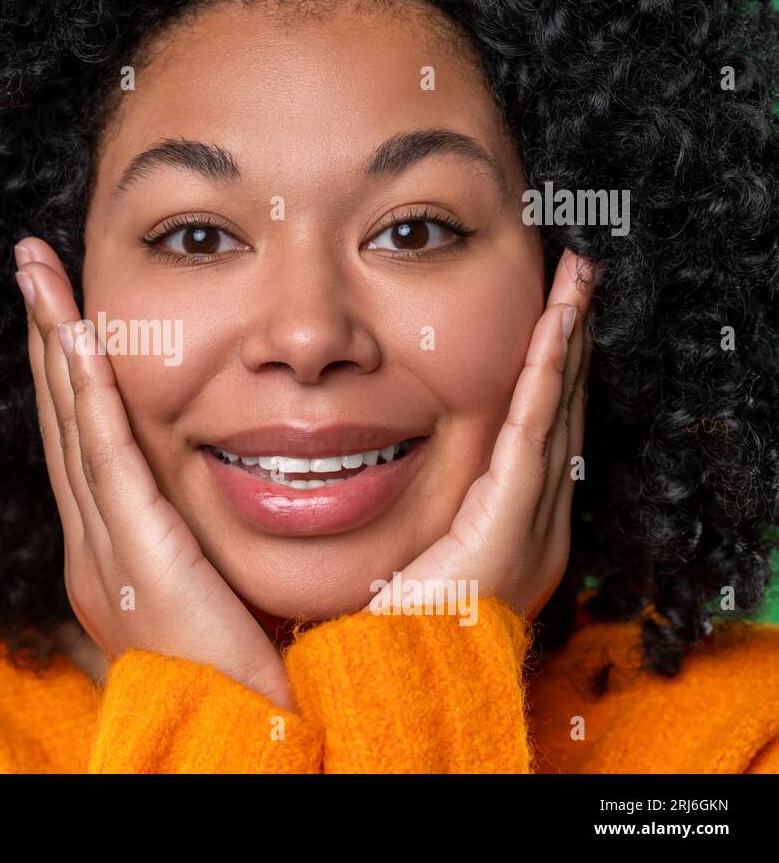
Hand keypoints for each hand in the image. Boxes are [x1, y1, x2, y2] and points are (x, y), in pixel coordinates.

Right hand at [13, 237, 295, 710]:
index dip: (65, 369)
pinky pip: (106, 461)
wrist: (232, 749)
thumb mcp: (200, 604)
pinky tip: (74, 337)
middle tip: (31, 262)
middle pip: (64, 419)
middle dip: (44, 334)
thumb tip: (195, 518)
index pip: (84, 440)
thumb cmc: (231, 682)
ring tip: (37, 271)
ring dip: (52, 342)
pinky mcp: (134, 559)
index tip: (59, 305)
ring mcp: (104, 552)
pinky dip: (85, 395)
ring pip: (74, 425)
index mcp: (110, 554)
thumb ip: (186, 554)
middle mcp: (92, 546)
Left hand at [374, 248, 597, 622]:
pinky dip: (544, 377)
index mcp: (517, 527)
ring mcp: (533, 522)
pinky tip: (552, 330)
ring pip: (554, 411)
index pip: (538, 431)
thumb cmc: (400, 625)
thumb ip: (423, 511)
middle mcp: (539, 521)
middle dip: (566, 342)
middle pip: (559, 411)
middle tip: (574, 279)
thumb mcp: (418, 553)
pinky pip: (531, 433)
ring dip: (563, 342)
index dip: (547, 371)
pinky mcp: (512, 522)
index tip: (548, 316)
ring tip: (573, 283)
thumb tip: (384, 463)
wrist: (407, 680)